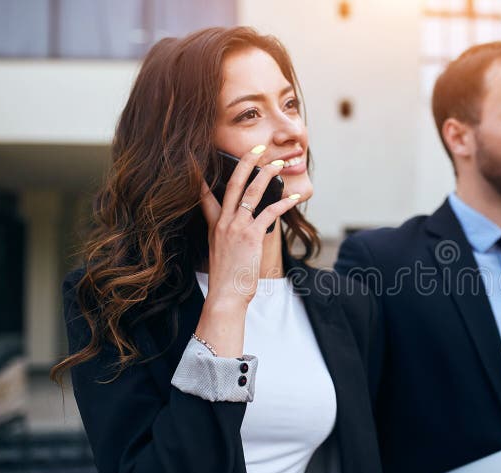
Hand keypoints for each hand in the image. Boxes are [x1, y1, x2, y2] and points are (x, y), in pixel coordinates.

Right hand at [193, 148, 302, 356]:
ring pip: (251, 192)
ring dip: (267, 175)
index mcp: (214, 226)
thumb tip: (244, 233)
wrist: (226, 296)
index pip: (206, 196)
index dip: (204, 177)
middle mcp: (223, 223)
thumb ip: (230, 239)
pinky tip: (296, 197)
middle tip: (256, 148)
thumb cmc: (228, 280)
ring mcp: (236, 227)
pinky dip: (285, 203)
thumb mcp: (222, 254)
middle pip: (232, 184)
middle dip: (245, 163)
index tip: (205, 162)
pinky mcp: (251, 236)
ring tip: (278, 164)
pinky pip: (270, 212)